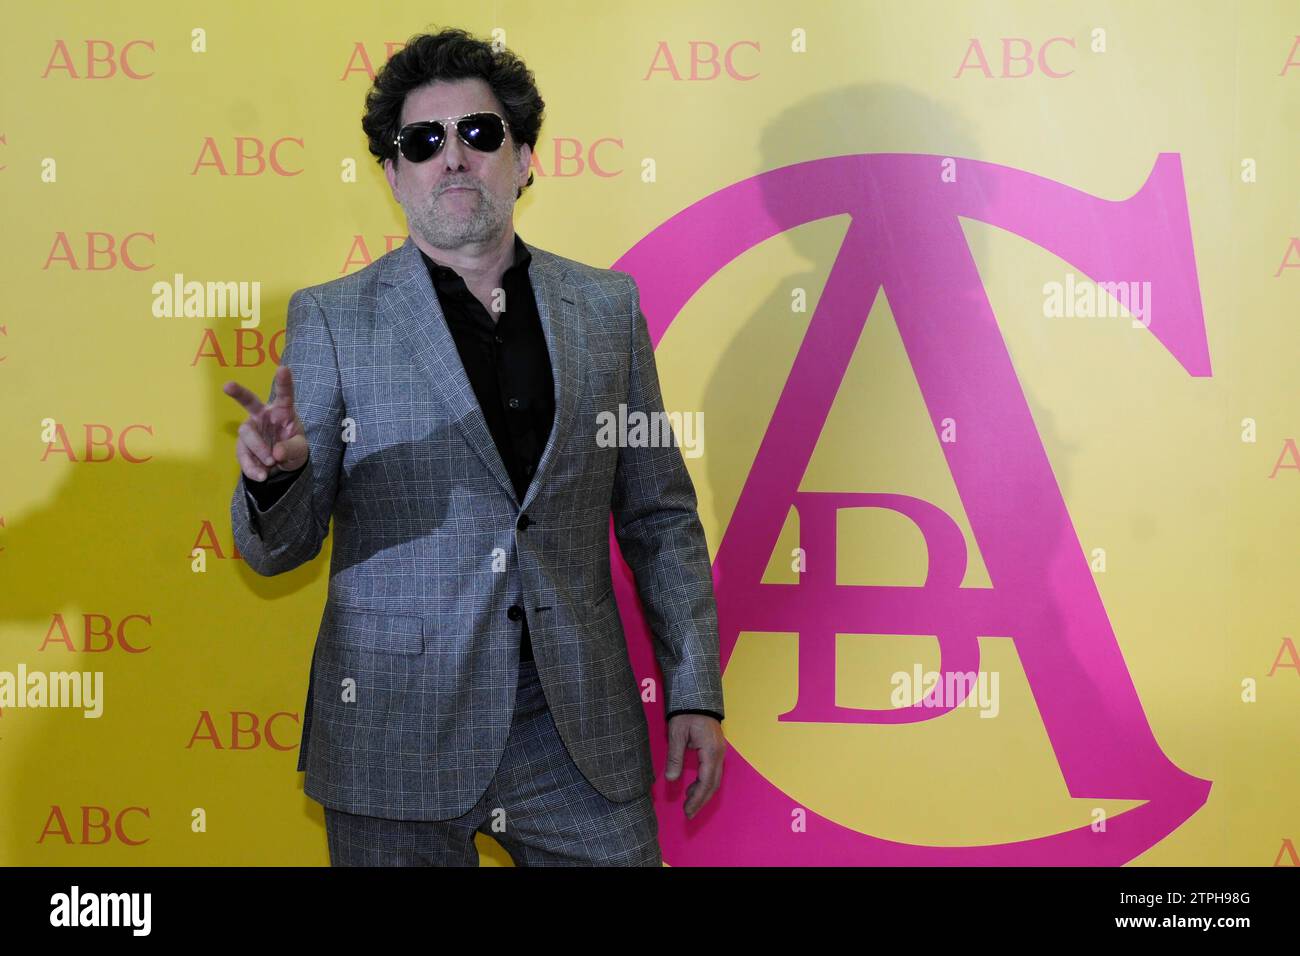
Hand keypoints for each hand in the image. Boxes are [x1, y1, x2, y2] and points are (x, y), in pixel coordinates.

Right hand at [223, 365, 309, 480]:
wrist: (282, 466)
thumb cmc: (293, 448)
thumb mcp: (300, 450)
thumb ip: (291, 449)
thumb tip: (275, 453)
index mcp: (282, 411)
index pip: (284, 395)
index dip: (284, 382)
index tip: (283, 368)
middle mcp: (263, 416)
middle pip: (249, 402)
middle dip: (238, 393)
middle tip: (227, 386)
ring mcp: (251, 430)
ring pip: (247, 434)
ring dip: (259, 450)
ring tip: (271, 463)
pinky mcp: (242, 446)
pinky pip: (242, 455)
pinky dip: (252, 467)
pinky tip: (262, 475)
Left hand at [664, 713, 725, 819]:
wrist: (698, 697)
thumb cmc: (686, 713)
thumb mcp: (676, 734)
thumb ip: (675, 757)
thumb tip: (670, 779)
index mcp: (710, 751)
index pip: (706, 782)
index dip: (697, 799)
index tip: (687, 811)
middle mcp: (719, 754)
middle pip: (713, 784)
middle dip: (701, 800)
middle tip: (689, 813)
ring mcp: (720, 751)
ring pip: (715, 779)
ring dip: (703, 792)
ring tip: (689, 802)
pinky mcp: (716, 749)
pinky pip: (713, 771)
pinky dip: (704, 783)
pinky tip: (694, 787)